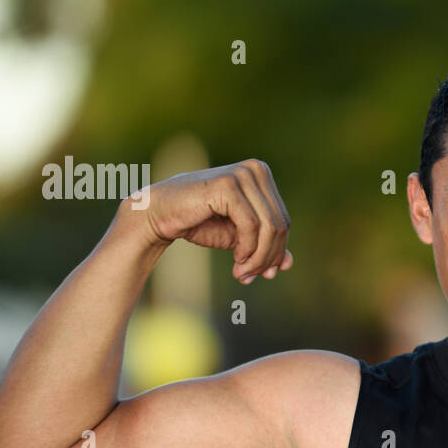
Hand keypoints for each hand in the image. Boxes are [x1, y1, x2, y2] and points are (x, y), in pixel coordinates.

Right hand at [125, 159, 292, 282]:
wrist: (158, 216)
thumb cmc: (198, 223)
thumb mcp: (239, 238)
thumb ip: (264, 247)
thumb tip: (290, 264)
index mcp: (262, 176)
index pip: (283, 220)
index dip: (277, 251)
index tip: (265, 274)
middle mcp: (256, 169)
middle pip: (279, 224)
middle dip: (268, 257)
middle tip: (250, 278)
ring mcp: (242, 174)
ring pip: (269, 227)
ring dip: (258, 258)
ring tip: (242, 275)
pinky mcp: (227, 185)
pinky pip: (251, 226)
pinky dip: (248, 249)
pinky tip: (237, 262)